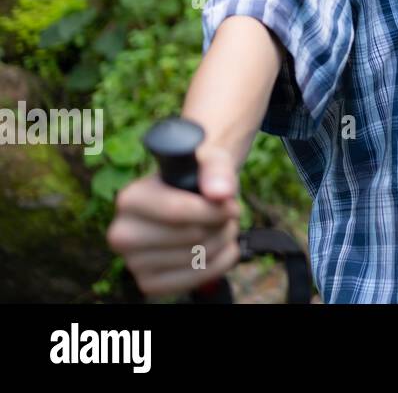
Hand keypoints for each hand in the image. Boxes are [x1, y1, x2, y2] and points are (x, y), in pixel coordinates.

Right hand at [106, 145, 241, 296]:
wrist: (193, 200)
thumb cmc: (198, 177)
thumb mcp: (210, 160)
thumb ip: (216, 169)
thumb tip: (221, 192)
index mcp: (129, 200)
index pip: (176, 211)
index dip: (213, 209)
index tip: (230, 204)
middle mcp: (122, 234)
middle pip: (192, 236)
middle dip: (220, 224)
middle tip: (225, 214)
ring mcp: (133, 263)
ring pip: (199, 257)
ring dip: (224, 240)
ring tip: (220, 225)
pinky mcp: (150, 284)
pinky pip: (199, 277)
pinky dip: (222, 262)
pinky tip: (220, 246)